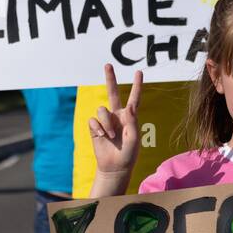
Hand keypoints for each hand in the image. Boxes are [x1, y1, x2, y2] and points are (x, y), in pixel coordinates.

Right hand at [89, 63, 143, 177]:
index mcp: (130, 117)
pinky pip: (93, 120)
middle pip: (112, 93)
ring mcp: (106, 121)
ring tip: (111, 136)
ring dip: (106, 123)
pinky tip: (102, 136)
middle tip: (108, 65)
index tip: (139, 72)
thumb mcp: (134, 138)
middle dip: (110, 78)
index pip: (134, 98)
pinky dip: (98, 128)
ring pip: (101, 110)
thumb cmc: (128, 154)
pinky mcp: (95, 127)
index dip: (137, 86)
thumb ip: (132, 121)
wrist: (115, 167)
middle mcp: (117, 115)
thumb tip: (129, 106)